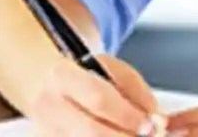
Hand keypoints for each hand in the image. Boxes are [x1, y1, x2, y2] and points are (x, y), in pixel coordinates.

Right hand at [28, 54, 163, 135]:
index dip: (128, 115)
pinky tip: (115, 135)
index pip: (98, 99)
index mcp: (62, 76)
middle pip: (91, 132)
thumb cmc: (81, 76)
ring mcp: (45, 130)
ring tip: (131, 135)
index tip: (150, 124)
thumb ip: (135, 88)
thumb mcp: (109, 68)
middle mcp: (48, 105)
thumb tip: (155, 117)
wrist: (42, 84)